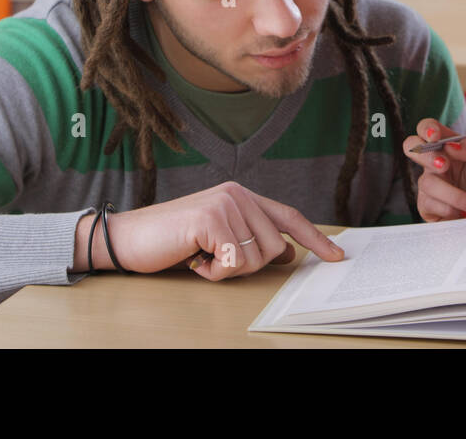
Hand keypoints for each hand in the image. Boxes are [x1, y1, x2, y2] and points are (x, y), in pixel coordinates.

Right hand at [107, 182, 345, 279]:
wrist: (129, 238)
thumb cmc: (172, 241)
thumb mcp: (218, 238)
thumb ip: (250, 238)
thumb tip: (286, 253)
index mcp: (242, 196)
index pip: (288, 217)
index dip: (315, 239)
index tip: (337, 256)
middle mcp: (238, 194)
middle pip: (274, 248)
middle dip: (246, 266)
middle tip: (215, 260)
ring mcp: (225, 203)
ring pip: (255, 258)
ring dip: (227, 271)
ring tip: (201, 256)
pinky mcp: (211, 219)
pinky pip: (233, 263)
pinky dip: (213, 272)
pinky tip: (194, 259)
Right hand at [402, 118, 465, 221]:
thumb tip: (451, 145)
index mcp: (451, 147)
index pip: (429, 129)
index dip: (427, 128)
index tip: (434, 136)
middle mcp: (438, 164)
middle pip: (412, 148)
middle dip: (425, 155)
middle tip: (444, 165)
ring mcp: (433, 186)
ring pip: (426, 182)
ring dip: (452, 194)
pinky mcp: (430, 209)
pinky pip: (427, 204)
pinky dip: (446, 208)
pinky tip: (462, 214)